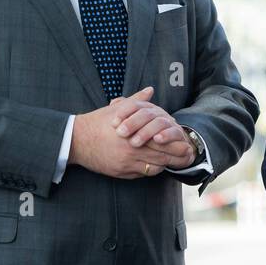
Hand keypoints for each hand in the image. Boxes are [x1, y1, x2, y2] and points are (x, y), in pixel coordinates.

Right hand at [70, 88, 193, 178]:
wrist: (76, 140)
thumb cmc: (98, 122)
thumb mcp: (117, 109)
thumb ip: (136, 101)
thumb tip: (150, 90)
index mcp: (134, 133)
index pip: (162, 141)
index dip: (176, 143)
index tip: (186, 143)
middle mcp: (132, 150)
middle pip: (162, 156)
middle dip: (176, 156)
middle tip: (188, 155)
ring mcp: (126, 163)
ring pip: (154, 167)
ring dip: (165, 164)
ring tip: (175, 160)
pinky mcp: (121, 172)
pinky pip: (143, 174)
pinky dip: (153, 170)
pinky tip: (158, 165)